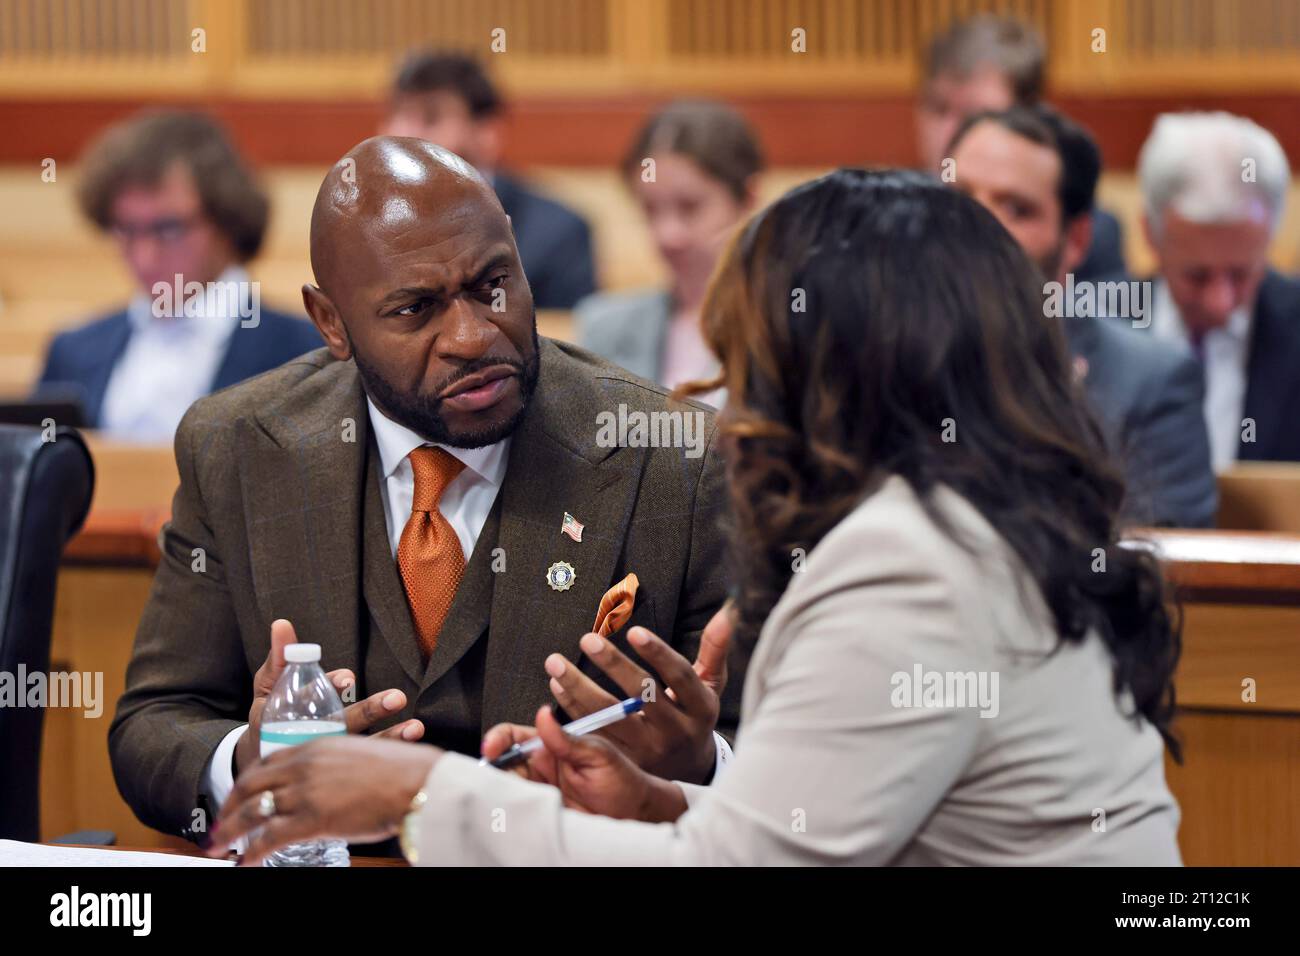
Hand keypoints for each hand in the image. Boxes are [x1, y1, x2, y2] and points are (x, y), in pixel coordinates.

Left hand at [209, 736, 439, 864]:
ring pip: (253, 811)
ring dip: (231, 830)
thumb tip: (337, 783)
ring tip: (219, 845)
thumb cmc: (403, 769)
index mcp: (317, 746)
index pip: (269, 761)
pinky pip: (269, 838)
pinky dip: (252, 853)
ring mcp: (306, 792)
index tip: (240, 793)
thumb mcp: (363, 754)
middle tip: (219, 823)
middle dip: (230, 805)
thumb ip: (342, 765)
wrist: (418, 781)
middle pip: (252, 784)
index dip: (249, 779)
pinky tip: (245, 863)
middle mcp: (305, 766)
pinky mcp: (312, 819)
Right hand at [234, 619, 424, 775]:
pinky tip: (417, 735)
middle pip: (345, 722)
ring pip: (363, 745)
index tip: (348, 679)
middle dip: (370, 711)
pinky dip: (394, 746)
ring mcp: (334, 750)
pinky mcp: (348, 761)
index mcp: (294, 715)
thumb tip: (282, 624)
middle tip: (396, 698)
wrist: (265, 766)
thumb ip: (280, 657)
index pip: (312, 698)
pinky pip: (372, 755)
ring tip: (416, 727)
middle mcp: (316, 734)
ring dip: (391, 736)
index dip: (329, 687)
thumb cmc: (268, 717)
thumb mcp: (269, 688)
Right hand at [481, 707, 687, 822]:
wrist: (636, 815)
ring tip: (504, 795)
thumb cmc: (623, 781)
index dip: (498, 740)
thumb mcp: (597, 755)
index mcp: (551, 746)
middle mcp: (540, 767)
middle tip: (493, 777)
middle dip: (493, 769)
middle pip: (502, 763)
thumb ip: (567, 738)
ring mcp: (539, 791)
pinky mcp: (541, 814)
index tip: (491, 748)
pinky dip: (510, 812)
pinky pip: (518, 811)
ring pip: (506, 787)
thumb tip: (544, 714)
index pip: (513, 736)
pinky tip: (514, 812)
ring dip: (500, 790)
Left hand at [542, 603, 732, 782]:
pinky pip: (593, 734)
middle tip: (587, 639)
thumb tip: (726, 612)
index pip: (680, 677)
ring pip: (610, 717)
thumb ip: (714, 650)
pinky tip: (557, 687)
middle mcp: (675, 731)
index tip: (634, 631)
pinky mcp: (623, 763)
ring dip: (579, 688)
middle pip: (641, 695)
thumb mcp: (710, 686)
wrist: (687, 771)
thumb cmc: (694, 716)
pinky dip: (572, 710)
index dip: (659, 654)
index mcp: (701, 708)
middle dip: (613, 665)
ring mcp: (648, 751)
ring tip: (555, 663)